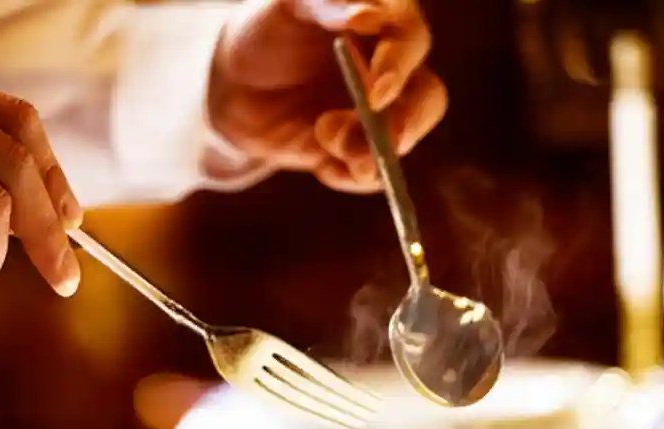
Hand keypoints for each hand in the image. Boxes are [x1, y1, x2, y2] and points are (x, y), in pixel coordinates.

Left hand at [207, 0, 445, 192]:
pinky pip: (372, 175)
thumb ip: (326, 3)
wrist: (236, 85)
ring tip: (324, 139)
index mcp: (386, 27)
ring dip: (371, 152)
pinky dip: (349, 176)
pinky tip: (321, 165)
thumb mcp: (286, 7)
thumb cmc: (266, 32)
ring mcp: (382, 118)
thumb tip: (370, 15)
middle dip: (405, 122)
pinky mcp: (361, 153)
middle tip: (368, 133)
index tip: (375, 91)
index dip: (399, 66)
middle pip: (427, 99)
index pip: (411, 42)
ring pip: (403, 142)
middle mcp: (394, 74)